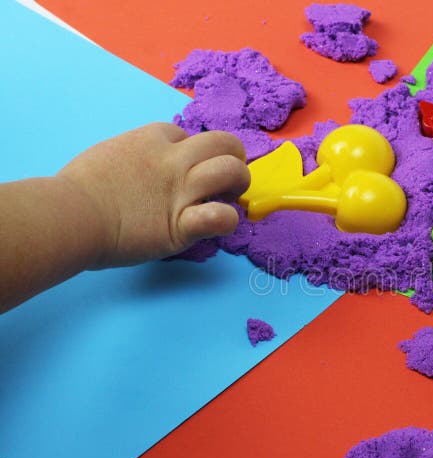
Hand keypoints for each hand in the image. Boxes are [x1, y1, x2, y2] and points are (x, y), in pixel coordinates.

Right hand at [57, 122, 249, 267]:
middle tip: (225, 181)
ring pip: (232, 170)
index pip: (190, 135)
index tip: (186, 171)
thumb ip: (136, 155)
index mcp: (152, 138)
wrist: (70, 215)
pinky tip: (217, 224)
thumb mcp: (110, 153)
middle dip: (234, 158)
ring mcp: (181, 190)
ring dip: (239, 184)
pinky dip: (227, 221)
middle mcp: (173, 159)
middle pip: (225, 142)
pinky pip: (221, 217)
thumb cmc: (77, 189)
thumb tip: (146, 167)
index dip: (194, 153)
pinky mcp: (182, 224)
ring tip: (228, 198)